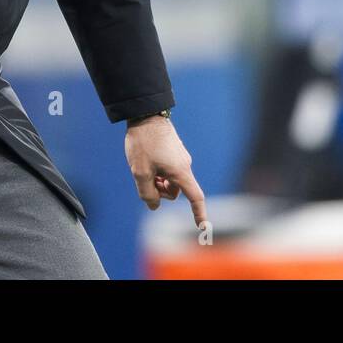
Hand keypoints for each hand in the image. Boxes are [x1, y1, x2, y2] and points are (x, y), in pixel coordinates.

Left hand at [124, 114, 208, 229]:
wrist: (145, 115)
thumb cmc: (143, 144)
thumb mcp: (140, 172)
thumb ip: (147, 194)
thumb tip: (154, 205)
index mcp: (180, 171)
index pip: (195, 197)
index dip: (199, 214)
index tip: (203, 228)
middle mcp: (184, 165)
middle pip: (176, 190)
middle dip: (161, 192)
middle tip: (145, 181)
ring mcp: (180, 158)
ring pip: (170, 180)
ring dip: (158, 181)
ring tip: (144, 168)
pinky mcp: (174, 152)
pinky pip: (168, 170)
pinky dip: (158, 172)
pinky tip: (146, 161)